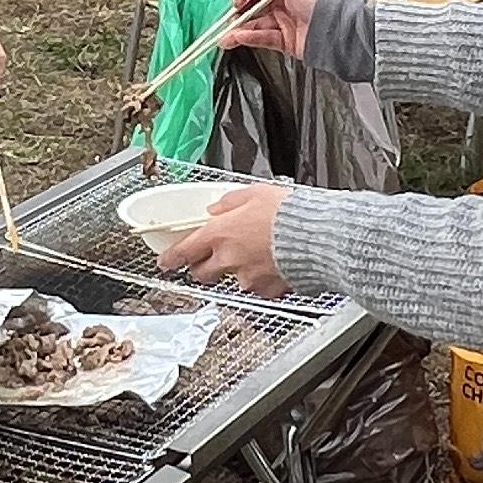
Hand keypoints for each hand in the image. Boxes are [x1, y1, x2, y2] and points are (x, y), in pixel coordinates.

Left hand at [158, 184, 286, 293]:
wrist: (318, 237)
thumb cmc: (289, 213)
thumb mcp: (254, 193)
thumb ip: (229, 202)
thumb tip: (216, 208)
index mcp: (220, 234)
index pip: (183, 251)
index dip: (170, 258)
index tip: (165, 262)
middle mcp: (229, 259)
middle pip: (201, 273)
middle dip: (201, 266)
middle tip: (209, 258)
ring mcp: (247, 278)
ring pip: (231, 280)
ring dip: (236, 270)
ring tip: (256, 254)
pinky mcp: (267, 290)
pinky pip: (257, 287)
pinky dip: (260, 278)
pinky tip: (273, 263)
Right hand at [215, 0, 324, 60]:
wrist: (337, 29)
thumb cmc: (319, 0)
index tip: (238, 0)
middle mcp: (284, 2)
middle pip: (254, 7)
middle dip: (238, 13)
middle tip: (227, 20)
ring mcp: (285, 22)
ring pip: (256, 25)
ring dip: (239, 30)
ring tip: (224, 36)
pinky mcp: (286, 41)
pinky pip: (263, 38)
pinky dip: (250, 38)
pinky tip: (238, 38)